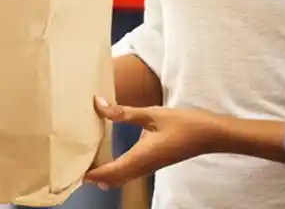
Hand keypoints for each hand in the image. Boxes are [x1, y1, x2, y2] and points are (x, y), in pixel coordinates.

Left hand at [85, 96, 222, 188]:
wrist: (211, 135)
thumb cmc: (185, 124)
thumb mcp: (153, 114)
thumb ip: (124, 112)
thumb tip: (98, 104)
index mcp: (141, 157)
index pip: (109, 172)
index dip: (91, 174)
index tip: (73, 170)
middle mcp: (143, 166)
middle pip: (112, 179)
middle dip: (93, 176)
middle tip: (74, 165)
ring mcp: (149, 167)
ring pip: (121, 177)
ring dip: (104, 173)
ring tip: (87, 161)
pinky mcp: (153, 162)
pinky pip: (129, 171)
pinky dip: (115, 169)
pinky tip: (108, 156)